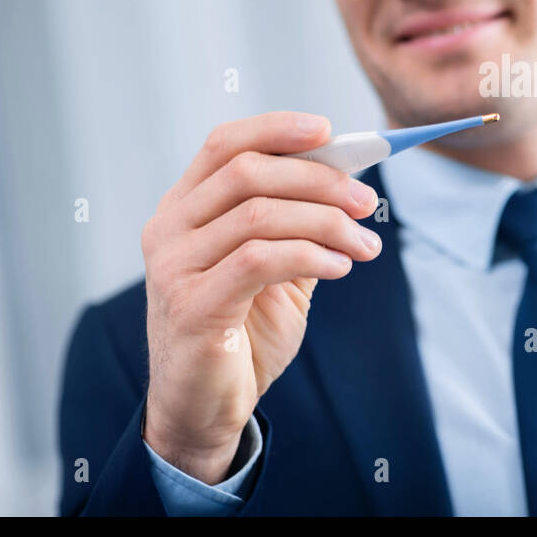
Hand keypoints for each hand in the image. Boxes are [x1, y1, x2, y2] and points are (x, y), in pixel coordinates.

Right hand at [140, 112, 382, 483]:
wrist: (206, 407)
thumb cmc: (241, 333)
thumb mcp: (277, 267)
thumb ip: (298, 222)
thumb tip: (349, 177)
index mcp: (184, 208)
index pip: (224, 144)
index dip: (276, 129)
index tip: (330, 131)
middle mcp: (169, 229)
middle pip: (248, 172)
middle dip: (319, 180)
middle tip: (367, 203)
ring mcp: (173, 267)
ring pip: (259, 214)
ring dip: (326, 223)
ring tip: (366, 246)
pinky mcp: (191, 306)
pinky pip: (259, 260)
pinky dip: (310, 254)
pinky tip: (341, 266)